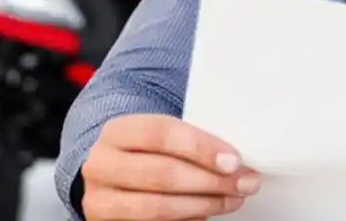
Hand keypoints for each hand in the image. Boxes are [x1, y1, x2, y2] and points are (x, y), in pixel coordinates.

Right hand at [81, 114, 259, 219]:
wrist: (108, 179)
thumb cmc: (143, 155)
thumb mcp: (156, 139)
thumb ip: (186, 142)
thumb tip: (234, 160)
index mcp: (116, 132)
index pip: (160, 133)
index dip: (200, 147)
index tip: (234, 160)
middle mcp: (101, 165)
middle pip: (162, 174)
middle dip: (210, 181)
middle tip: (244, 183)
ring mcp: (101, 201)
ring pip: (157, 208)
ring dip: (203, 206)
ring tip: (231, 200)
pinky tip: (206, 213)